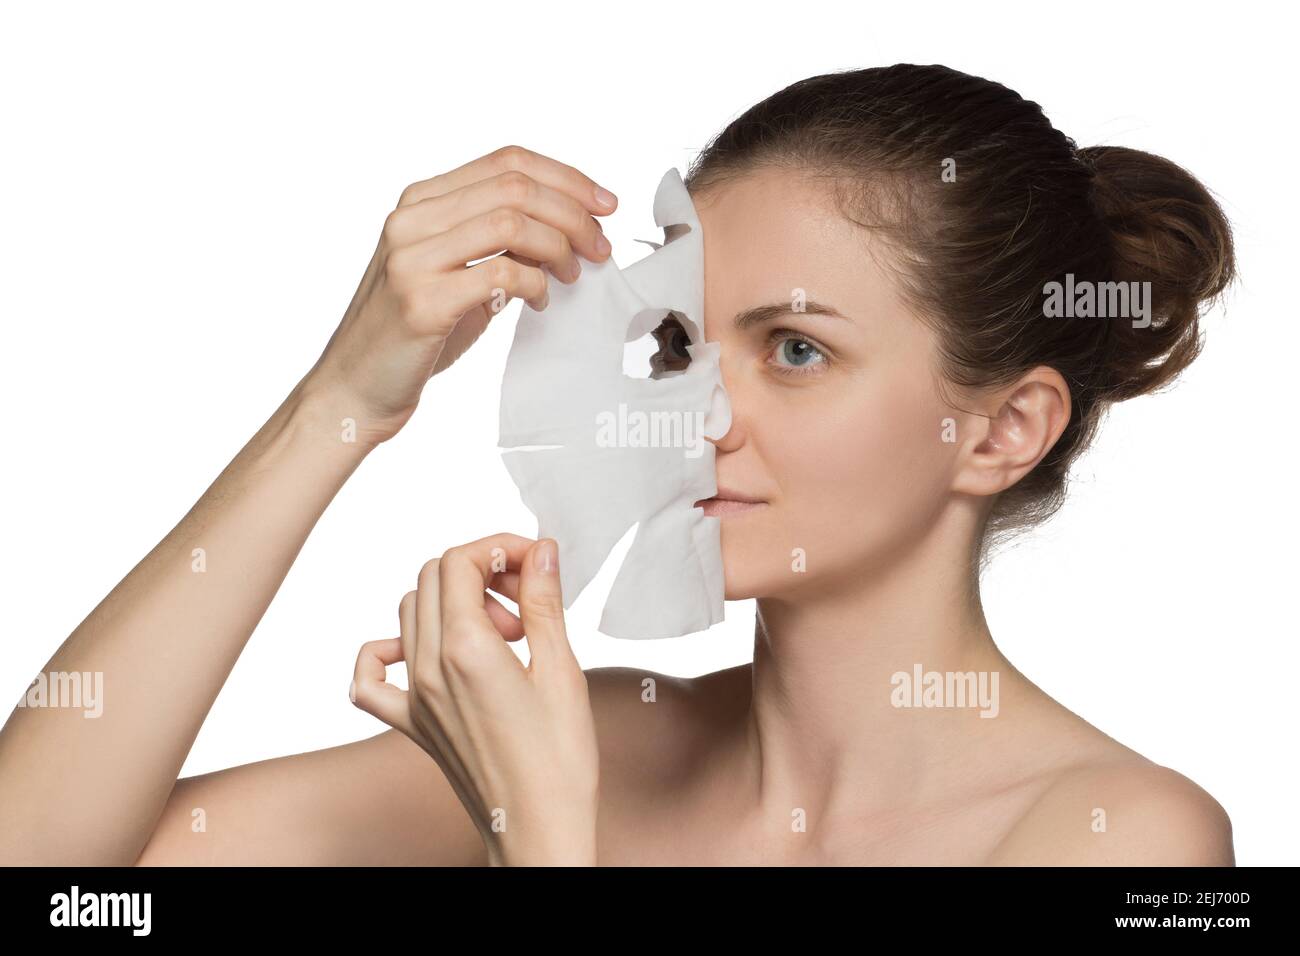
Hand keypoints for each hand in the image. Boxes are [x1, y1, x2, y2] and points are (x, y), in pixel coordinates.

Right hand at [304, 145, 616, 442]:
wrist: (356, 388)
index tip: (605, 204)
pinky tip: (541, 303)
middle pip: (515, 188)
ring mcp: (411, 259)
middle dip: (573, 214)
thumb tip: (568, 229)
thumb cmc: (413, 334)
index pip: (506, 162)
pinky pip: (502, 275)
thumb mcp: (455, 272)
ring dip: (559, 247)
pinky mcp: (422, 302)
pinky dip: (536, 286)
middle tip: (600, 248)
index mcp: (419, 202)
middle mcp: (410, 220)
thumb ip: (499, 245)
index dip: (566, 178)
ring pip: (511, 224)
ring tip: (571, 275)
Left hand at [349, 532, 599, 865]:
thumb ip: (544, 602)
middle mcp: (428, 668)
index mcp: (466, 649)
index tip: (536, 561)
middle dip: (482, 569)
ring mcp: (414, 696)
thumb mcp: (563, 669)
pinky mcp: (411, 723)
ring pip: (408, 611)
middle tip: (527, 595)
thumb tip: (542, 551)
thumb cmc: (560, 760)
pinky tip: (431, 655)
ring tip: (504, 631)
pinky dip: (389, 651)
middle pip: (433, 576)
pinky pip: (371, 676)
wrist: (538, 827)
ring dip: (454, 602)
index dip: (500, 547)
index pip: (460, 561)